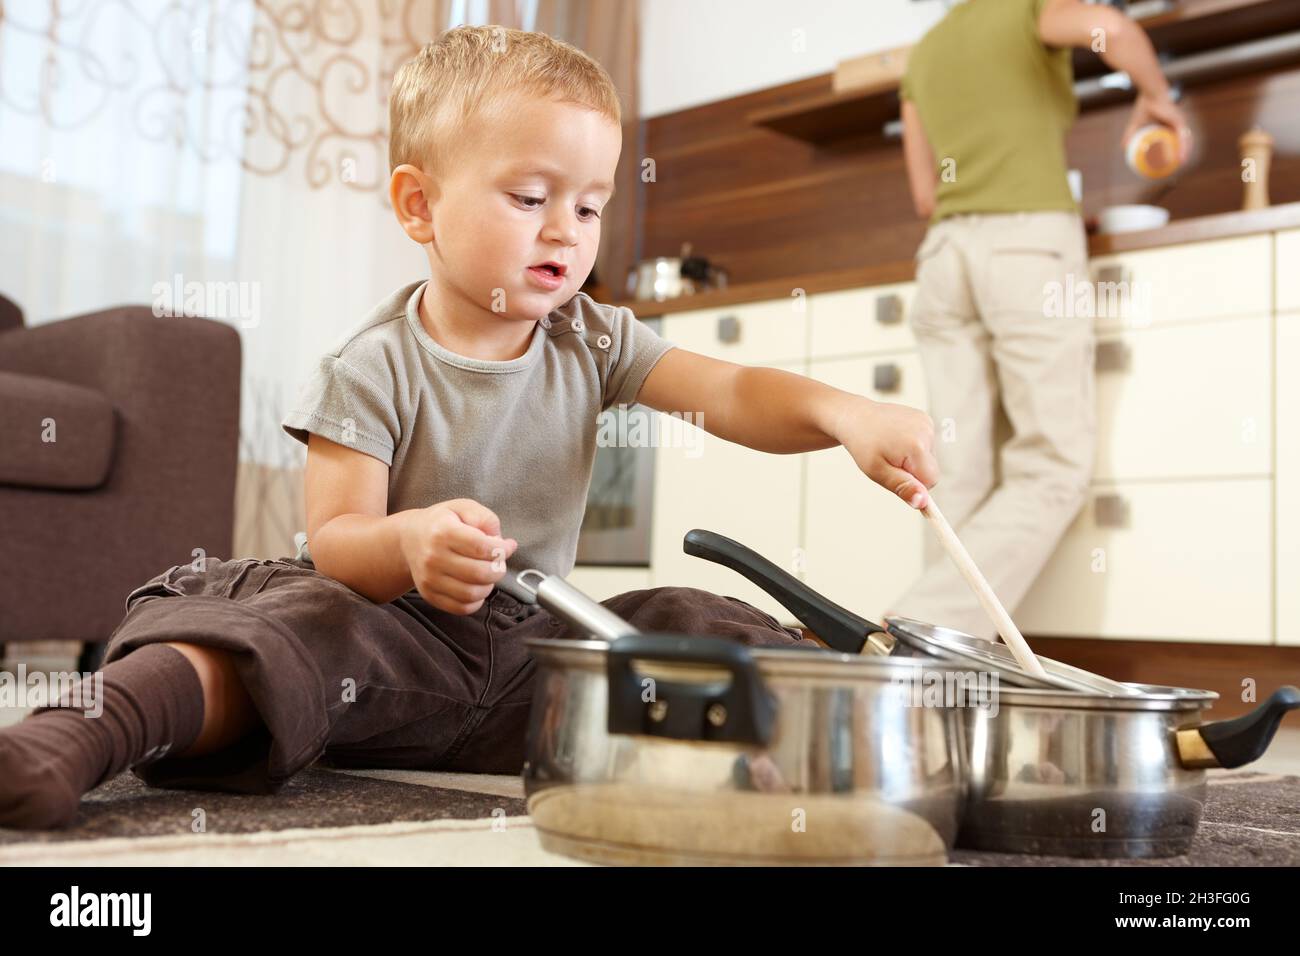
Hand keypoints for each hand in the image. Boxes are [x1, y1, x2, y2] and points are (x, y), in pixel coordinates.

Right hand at [398, 498, 517, 614]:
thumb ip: (486, 519)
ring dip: (489, 586)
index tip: (506, 547)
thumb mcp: (463, 507)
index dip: (501, 549)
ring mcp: (429, 578)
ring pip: (472, 594)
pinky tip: (476, 586)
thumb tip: (504, 544)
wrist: (410, 539)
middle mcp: (433, 557)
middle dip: (498, 569)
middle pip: (479, 573)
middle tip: (498, 562)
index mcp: (443, 531)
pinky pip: (461, 608)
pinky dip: (476, 601)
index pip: (481, 547)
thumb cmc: (442, 523)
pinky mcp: (429, 594)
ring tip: (487, 574)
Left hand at [833, 396, 938, 509]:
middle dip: (913, 472)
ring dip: (912, 459)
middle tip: (890, 462)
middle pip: (931, 469)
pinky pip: (926, 444)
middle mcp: (926, 431)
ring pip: (929, 458)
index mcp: (917, 446)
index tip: (897, 479)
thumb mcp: (878, 472)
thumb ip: (903, 487)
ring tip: (890, 448)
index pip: (931, 480)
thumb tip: (922, 503)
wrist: (855, 418)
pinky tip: (896, 439)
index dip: (915, 485)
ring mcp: (926, 423)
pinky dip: (913, 447)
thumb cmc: (863, 445)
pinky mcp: (925, 419)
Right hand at [1123, 92, 1191, 163]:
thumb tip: (1124, 147)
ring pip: (1185, 140)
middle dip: (1182, 152)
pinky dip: (1182, 147)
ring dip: (1184, 152)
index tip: (1171, 160)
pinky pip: (1182, 137)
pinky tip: (1180, 155)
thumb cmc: (1144, 106)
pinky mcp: (1179, 121)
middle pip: (1182, 141)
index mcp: (1169, 124)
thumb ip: (1130, 135)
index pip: (1175, 139)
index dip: (1174, 150)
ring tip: (1180, 163)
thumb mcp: (1135, 124)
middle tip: (1177, 164)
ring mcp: (1180, 122)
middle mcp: (1177, 123)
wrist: (1150, 93)